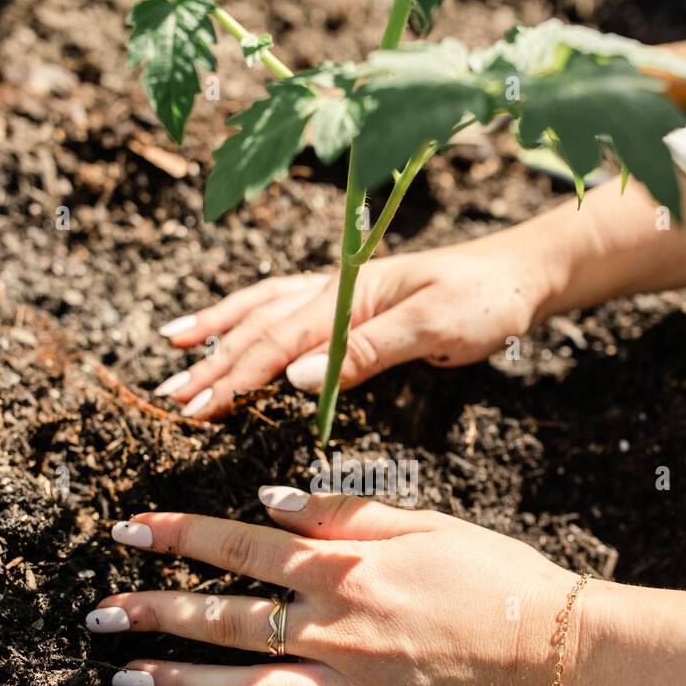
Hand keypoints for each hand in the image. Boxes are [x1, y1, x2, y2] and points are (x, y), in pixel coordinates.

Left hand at [86, 489, 572, 685]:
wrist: (558, 651)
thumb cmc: (495, 575)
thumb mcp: (424, 523)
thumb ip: (342, 515)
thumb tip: (267, 501)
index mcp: (347, 568)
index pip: (241, 548)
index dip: (178, 538)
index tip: (125, 531)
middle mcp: (335, 628)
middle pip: (226, 620)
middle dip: (154, 615)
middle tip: (97, 617)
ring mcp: (349, 685)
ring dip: (178, 684)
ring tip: (124, 679)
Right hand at [153, 231, 559, 420]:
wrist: (517, 276)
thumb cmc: (483, 302)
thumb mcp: (435, 328)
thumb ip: (367, 352)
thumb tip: (295, 378)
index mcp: (349, 297)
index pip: (278, 340)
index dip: (235, 376)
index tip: (198, 408)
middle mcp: (334, 291)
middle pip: (258, 326)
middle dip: (211, 364)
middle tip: (168, 400)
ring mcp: (338, 294)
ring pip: (261, 310)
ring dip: (217, 332)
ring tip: (172, 348)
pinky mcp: (348, 305)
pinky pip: (282, 308)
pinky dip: (246, 316)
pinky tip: (224, 326)